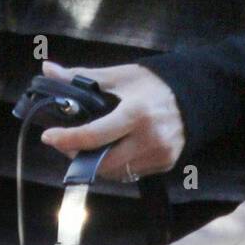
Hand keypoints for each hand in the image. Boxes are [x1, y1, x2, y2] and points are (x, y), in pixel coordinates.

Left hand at [38, 61, 184, 181]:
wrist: (196, 93)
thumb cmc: (155, 82)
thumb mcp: (120, 75)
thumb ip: (82, 76)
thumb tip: (48, 70)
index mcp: (136, 114)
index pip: (94, 136)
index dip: (67, 138)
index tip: (48, 135)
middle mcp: (150, 139)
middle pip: (102, 162)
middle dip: (78, 156)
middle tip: (64, 142)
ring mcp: (159, 155)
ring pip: (115, 172)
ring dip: (94, 163)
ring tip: (84, 145)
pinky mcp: (165, 164)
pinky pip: (131, 173)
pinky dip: (115, 165)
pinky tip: (109, 149)